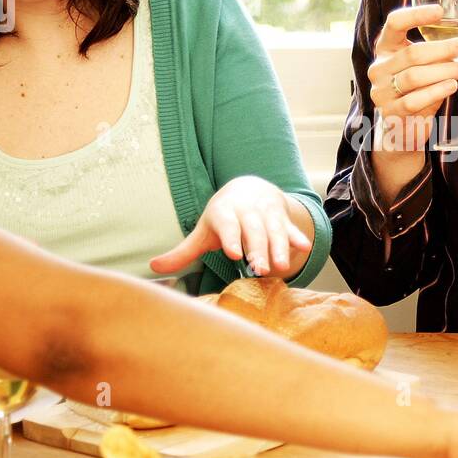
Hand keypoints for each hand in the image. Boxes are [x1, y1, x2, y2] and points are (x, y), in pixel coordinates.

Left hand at [150, 176, 311, 278]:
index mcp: (223, 213)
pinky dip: (297, 236)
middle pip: (253, 230)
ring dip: (279, 247)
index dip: (231, 238)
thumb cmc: (222, 218)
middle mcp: (246, 210)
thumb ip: (183, 252)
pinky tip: (303, 247)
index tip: (234, 253)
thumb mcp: (203, 231)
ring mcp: (266, 212)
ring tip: (281, 266)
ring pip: (274, 230)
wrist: (250, 188)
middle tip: (260, 268)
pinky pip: (290, 227)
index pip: (227, 224)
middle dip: (258, 248)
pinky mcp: (282, 216)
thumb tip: (153, 267)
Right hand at [365, 4, 457, 152]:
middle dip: (445, 48)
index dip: (416, 15)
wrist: (404, 127)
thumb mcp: (433, 60)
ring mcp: (382, 91)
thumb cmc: (420, 87)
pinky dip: (435, 92)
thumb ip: (454, 36)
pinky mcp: (391, 113)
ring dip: (445, 71)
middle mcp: (380, 67)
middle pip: (413, 53)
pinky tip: (452, 86)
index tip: (440, 12)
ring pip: (415, 77)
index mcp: (387, 47)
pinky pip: (414, 100)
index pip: (395, 23)